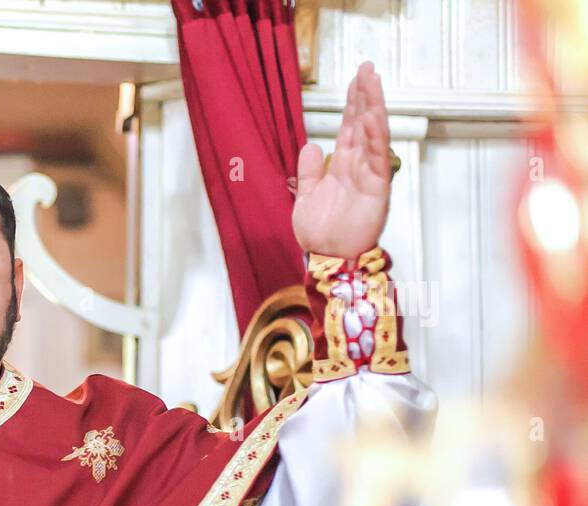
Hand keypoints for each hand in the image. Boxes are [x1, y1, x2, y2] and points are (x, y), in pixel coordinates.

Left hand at [293, 61, 391, 260]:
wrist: (325, 259)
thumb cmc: (320, 233)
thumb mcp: (306, 197)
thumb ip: (309, 172)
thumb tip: (310, 146)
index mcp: (342, 166)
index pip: (350, 127)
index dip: (353, 103)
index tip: (356, 78)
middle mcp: (358, 167)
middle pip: (364, 124)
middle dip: (366, 95)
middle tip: (367, 67)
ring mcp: (369, 176)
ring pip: (374, 136)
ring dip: (374, 108)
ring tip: (373, 82)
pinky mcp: (376, 190)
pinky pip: (377, 160)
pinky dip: (375, 138)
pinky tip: (373, 117)